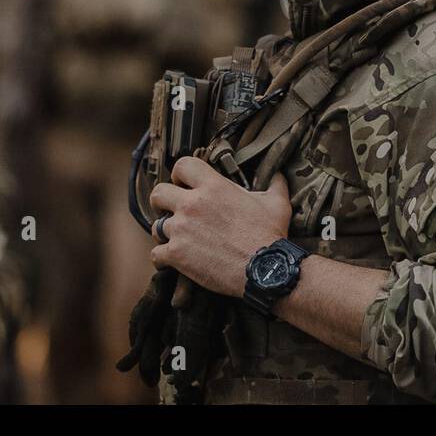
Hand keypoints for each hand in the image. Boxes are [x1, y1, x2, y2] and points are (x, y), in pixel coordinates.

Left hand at [148, 157, 291, 297]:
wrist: (264, 269)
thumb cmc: (270, 235)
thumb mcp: (277, 203)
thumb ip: (275, 184)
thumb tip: (279, 174)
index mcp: (213, 187)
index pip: (182, 165)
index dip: (180, 174)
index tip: (183, 183)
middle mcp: (192, 205)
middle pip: (158, 193)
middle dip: (162, 202)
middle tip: (172, 211)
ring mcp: (181, 229)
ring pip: (156, 226)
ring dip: (166, 233)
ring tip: (179, 239)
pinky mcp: (177, 254)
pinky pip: (156, 254)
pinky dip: (164, 258)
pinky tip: (175, 260)